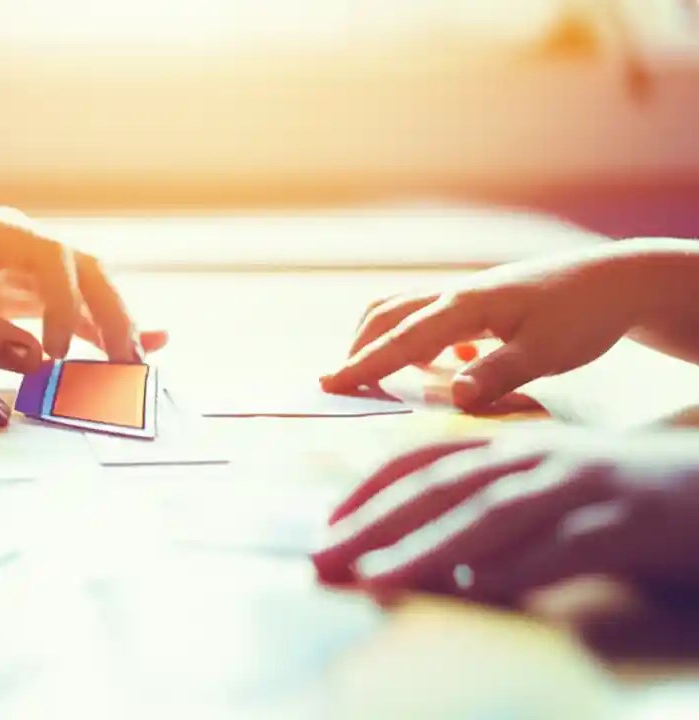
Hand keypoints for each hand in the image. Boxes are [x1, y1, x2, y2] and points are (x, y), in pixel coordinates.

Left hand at [0, 196, 166, 372]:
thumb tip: (38, 359)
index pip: (47, 254)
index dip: (65, 303)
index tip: (57, 355)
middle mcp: (5, 234)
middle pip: (78, 265)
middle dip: (108, 312)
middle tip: (126, 363)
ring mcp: (15, 260)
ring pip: (83, 284)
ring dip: (111, 322)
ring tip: (137, 364)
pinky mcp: (19, 288)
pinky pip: (69, 305)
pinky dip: (97, 327)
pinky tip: (145, 342)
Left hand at [311, 429, 698, 602]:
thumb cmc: (623, 494)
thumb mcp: (549, 488)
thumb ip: (492, 508)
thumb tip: (432, 553)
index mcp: (514, 445)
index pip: (424, 459)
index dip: (370, 488)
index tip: (325, 524)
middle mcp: (538, 457)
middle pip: (442, 488)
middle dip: (375, 524)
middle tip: (322, 560)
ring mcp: (583, 485)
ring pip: (491, 515)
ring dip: (428, 549)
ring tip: (377, 580)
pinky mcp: (627, 519)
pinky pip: (563, 545)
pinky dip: (517, 566)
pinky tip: (476, 587)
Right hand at [319, 242, 660, 410]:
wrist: (617, 280)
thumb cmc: (584, 316)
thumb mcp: (547, 353)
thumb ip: (498, 375)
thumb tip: (453, 399)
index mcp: (467, 306)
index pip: (402, 339)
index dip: (364, 364)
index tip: (329, 384)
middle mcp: (457, 295)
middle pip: (387, 315)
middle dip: (358, 348)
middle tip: (336, 382)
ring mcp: (466, 297)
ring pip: (403, 311)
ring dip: (378, 338)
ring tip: (368, 373)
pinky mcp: (479, 304)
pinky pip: (428, 317)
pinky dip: (410, 338)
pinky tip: (431, 366)